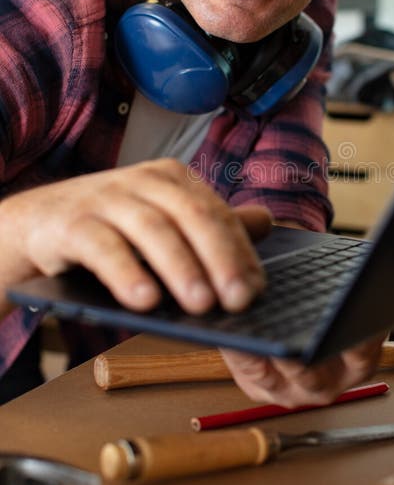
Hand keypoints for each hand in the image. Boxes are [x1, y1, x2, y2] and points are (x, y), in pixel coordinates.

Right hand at [0, 159, 271, 318]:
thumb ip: (210, 224)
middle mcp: (143, 180)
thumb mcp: (163, 224)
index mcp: (173, 179)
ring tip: (201, 305)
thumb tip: (267, 223)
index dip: (241, 253)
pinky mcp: (71, 222)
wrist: (34, 226)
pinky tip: (144, 301)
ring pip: (152, 228)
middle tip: (238, 301)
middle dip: (220, 258)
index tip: (257, 291)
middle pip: (192, 215)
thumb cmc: (111, 230)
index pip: (217, 213)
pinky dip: (126, 273)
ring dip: (180, 268)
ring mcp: (106, 197)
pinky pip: (102, 246)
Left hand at [220, 298, 393, 407]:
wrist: (291, 278)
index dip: (361, 340)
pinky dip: (244, 345)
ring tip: (272, 333)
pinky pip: (246, 361)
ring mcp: (283, 381)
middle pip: (318, 375)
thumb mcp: (377, 287)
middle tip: (306, 337)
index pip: (362, 355)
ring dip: (273, 354)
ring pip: (280, 373)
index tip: (359, 321)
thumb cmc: (332, 286)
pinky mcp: (248, 370)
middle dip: (311, 356)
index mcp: (355, 363)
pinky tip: (242, 324)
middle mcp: (322, 382)